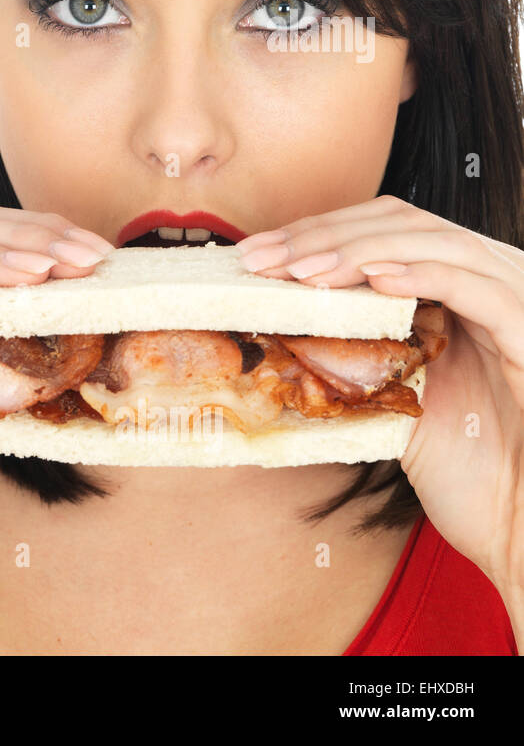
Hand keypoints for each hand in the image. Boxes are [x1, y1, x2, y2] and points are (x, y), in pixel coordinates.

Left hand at [235, 194, 523, 615]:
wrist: (520, 526)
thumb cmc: (463, 471)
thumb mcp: (389, 398)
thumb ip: (348, 353)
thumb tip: (265, 327)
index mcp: (456, 290)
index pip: (381, 231)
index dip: (316, 233)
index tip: (254, 255)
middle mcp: (490, 282)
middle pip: (402, 224)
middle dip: (323, 235)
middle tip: (260, 258)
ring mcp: (516, 301)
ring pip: (435, 243)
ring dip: (358, 250)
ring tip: (300, 270)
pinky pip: (477, 288)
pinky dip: (421, 274)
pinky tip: (372, 281)